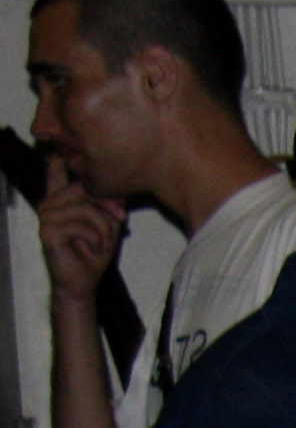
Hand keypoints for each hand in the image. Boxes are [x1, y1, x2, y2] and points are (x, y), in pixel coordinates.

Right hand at [35, 167, 123, 309]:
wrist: (83, 282)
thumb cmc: (94, 253)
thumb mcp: (108, 225)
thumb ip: (110, 205)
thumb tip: (117, 187)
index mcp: (62, 200)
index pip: (56, 172)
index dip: (59, 157)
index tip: (59, 146)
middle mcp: (49, 204)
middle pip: (83, 188)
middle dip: (108, 206)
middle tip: (118, 223)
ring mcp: (45, 216)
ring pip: (85, 208)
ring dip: (103, 228)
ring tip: (102, 243)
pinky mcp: (47, 230)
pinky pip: (81, 224)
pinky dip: (96, 238)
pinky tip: (93, 248)